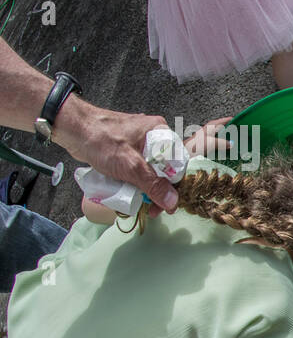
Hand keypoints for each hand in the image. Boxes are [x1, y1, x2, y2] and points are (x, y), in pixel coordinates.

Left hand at [53, 96, 174, 214]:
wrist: (70, 128)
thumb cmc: (99, 139)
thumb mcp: (130, 165)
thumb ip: (152, 184)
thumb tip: (172, 202)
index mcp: (160, 132)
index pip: (177, 164)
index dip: (175, 186)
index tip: (168, 204)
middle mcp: (152, 137)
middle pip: (163, 170)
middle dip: (157, 191)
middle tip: (151, 209)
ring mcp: (137, 144)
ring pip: (148, 172)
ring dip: (143, 189)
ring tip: (137, 203)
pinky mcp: (125, 151)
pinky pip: (135, 170)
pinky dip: (132, 182)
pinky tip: (127, 192)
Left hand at [184, 116, 233, 156]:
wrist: (185, 153)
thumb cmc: (196, 145)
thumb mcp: (212, 142)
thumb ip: (223, 143)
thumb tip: (232, 144)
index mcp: (210, 127)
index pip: (222, 121)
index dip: (230, 120)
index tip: (237, 120)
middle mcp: (208, 131)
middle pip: (221, 128)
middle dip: (230, 130)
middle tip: (239, 133)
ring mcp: (206, 138)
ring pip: (219, 137)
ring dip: (226, 139)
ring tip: (234, 143)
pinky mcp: (205, 145)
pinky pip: (217, 144)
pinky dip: (222, 146)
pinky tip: (225, 150)